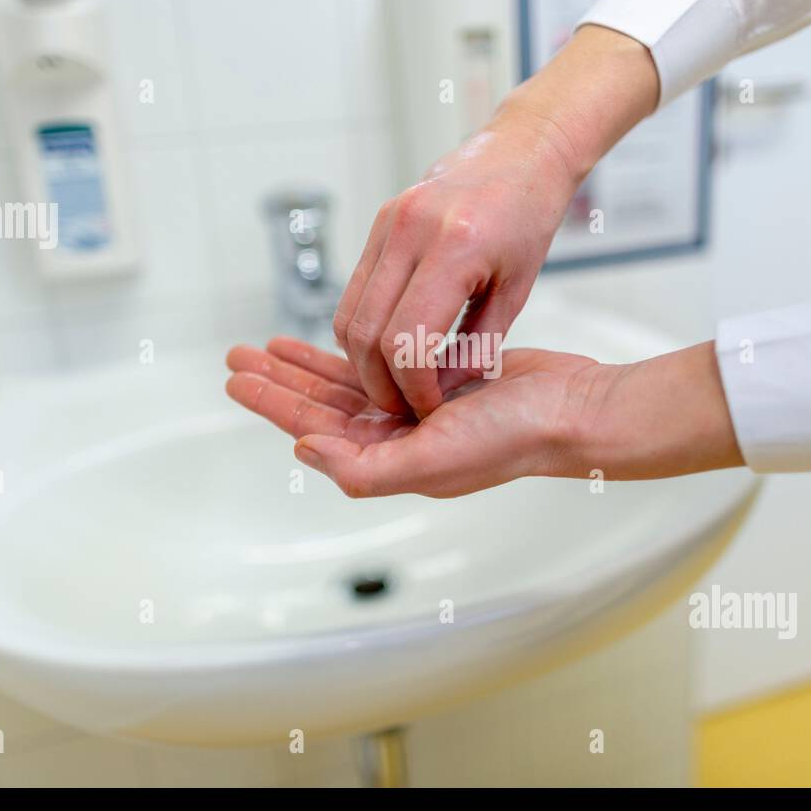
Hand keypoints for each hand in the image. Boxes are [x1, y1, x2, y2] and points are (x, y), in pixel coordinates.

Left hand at [225, 336, 742, 497]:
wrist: (573, 409)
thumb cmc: (514, 438)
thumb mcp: (435, 459)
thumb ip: (367, 467)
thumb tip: (304, 452)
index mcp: (389, 461)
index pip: (314, 431)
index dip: (273, 404)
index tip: (238, 379)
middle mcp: (396, 440)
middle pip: (320, 407)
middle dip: (277, 382)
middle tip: (237, 357)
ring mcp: (416, 412)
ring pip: (345, 385)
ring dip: (304, 365)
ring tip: (266, 345)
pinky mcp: (436, 381)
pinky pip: (380, 362)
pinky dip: (351, 352)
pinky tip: (327, 342)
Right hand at [332, 25, 659, 420]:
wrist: (520, 152)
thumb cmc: (529, 217)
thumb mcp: (516, 290)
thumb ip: (476, 346)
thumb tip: (437, 392)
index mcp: (455, 247)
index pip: (407, 340)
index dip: (412, 387)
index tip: (428, 408)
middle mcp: (411, 230)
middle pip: (365, 333)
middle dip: (379, 382)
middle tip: (404, 406)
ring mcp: (387, 223)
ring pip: (348, 314)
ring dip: (364, 360)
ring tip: (397, 381)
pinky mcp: (378, 223)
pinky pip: (354, 290)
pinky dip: (364, 328)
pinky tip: (391, 345)